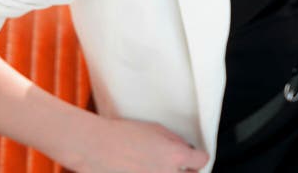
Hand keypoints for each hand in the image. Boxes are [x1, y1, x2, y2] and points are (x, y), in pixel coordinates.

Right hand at [73, 116, 209, 172]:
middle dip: (186, 171)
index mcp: (174, 156)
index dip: (198, 158)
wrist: (96, 147)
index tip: (194, 157)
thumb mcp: (155, 129)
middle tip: (177, 166)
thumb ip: (175, 141)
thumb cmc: (123, 134)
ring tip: (154, 166)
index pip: (201, 161)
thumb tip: (187, 149)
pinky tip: (142, 169)